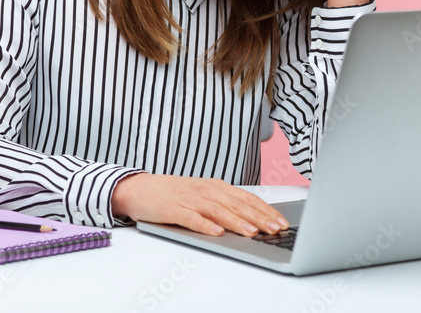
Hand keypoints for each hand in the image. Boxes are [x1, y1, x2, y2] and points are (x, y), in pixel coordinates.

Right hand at [110, 172, 289, 236]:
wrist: (139, 188)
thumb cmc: (174, 194)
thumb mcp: (203, 195)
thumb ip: (224, 205)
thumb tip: (253, 220)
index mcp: (216, 186)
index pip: (247, 198)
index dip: (266, 210)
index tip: (282, 222)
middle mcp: (205, 190)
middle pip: (237, 204)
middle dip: (259, 218)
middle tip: (276, 229)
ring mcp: (189, 198)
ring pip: (218, 210)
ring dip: (237, 222)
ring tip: (252, 233)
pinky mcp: (172, 208)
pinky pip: (191, 217)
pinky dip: (205, 225)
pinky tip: (217, 233)